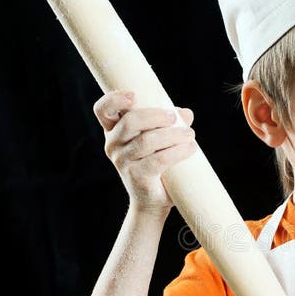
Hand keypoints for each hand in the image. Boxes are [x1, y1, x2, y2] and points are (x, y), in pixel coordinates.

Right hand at [93, 90, 195, 211]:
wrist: (153, 201)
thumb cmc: (156, 164)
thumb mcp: (161, 140)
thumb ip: (170, 124)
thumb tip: (185, 113)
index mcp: (114, 130)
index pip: (103, 110)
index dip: (114, 99)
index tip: (133, 95)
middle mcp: (113, 144)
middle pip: (129, 122)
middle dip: (155, 115)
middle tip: (174, 117)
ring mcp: (123, 162)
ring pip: (146, 141)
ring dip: (172, 134)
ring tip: (190, 135)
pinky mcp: (137, 177)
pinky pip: (158, 160)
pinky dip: (177, 152)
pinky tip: (191, 148)